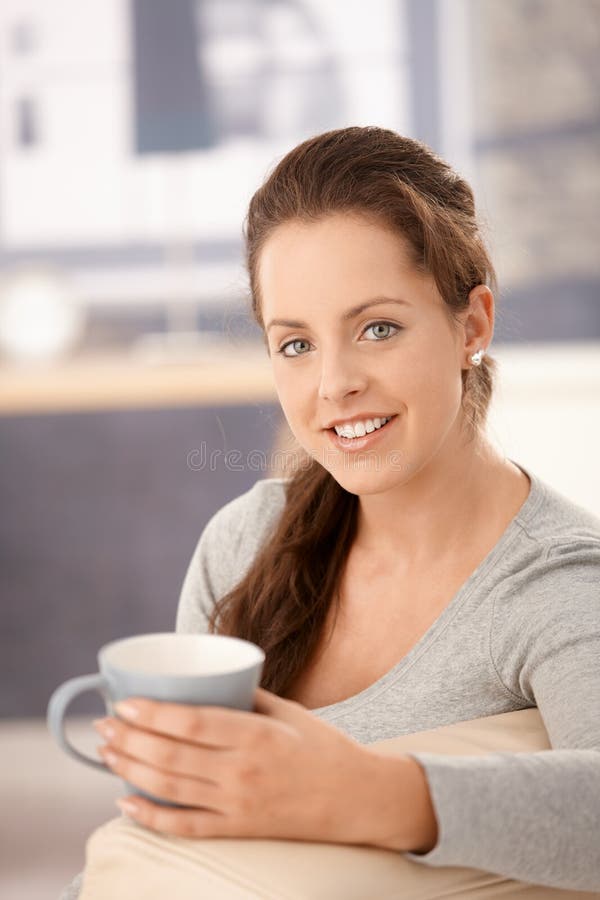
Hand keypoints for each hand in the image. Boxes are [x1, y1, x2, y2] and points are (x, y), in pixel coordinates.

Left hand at [93, 687, 419, 848]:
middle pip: (172, 756)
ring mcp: (238, 806)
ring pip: (170, 789)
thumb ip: (246, 695)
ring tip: (107, 753)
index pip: (193, 724)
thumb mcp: (288, 710)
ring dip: (131, 770)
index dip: (153, 714)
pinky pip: (185, 827)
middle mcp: (243, 772)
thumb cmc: (323, 746)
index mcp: (257, 735)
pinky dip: (151, 817)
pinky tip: (125, 802)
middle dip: (130, 739)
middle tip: (104, 724)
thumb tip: (205, 678)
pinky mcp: (238, 830)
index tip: (125, 702)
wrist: (356, 799)